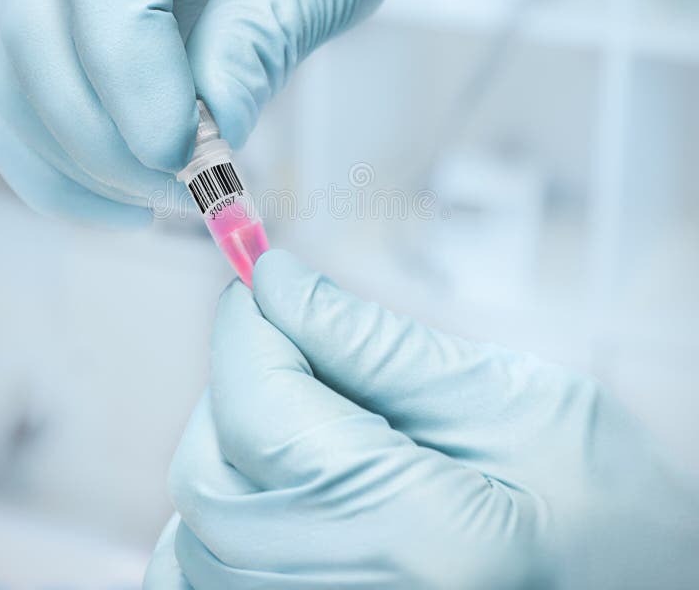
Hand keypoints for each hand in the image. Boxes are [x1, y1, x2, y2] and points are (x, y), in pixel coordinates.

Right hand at [0, 0, 398, 224]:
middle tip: (192, 191)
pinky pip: (23, 99)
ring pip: (13, 79)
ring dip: (84, 164)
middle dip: (109, 140)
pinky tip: (128, 197)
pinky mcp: (53, 10)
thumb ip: (261, 36)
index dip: (133, 67)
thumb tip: (212, 140)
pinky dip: (65, 166)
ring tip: (171, 197)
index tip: (185, 154)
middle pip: (33, 29)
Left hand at [149, 250, 698, 588]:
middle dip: (233, 383)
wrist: (639, 585)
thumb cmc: (602, 499)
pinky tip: (277, 473)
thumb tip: (279, 284)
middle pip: (213, 477)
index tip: (263, 278)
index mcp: (426, 536)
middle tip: (284, 332)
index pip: (266, 417)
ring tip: (297, 402)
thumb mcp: (509, 399)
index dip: (249, 331)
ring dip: (224, 444)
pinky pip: (208, 578)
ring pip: (197, 533)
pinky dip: (220, 515)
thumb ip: (377, 345)